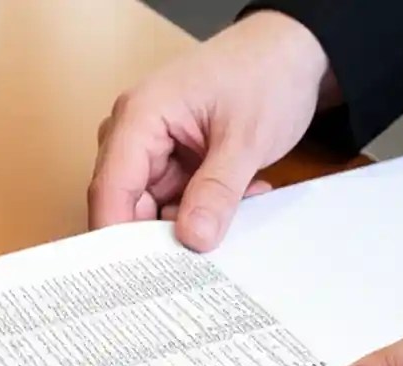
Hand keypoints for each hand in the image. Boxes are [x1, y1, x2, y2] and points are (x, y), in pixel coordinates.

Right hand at [88, 10, 334, 250]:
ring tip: (240, 200)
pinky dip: (205, 208)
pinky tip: (240, 194)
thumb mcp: (245, 138)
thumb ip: (218, 191)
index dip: (119, 238)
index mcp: (140, 115)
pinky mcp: (173, 161)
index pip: (111, 189)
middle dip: (165, 232)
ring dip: (194, 218)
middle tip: (207, 251)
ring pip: (155, 209)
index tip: (139, 276)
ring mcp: (153, 148)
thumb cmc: (264, 72)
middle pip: (128, 205)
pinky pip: (177, 201)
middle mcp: (135, 133)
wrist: (290, 52)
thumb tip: (193, 239)